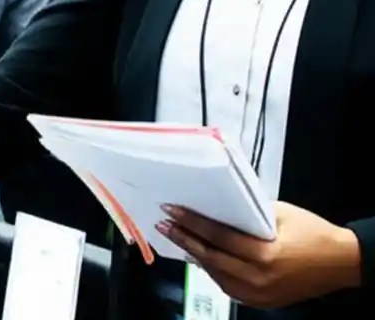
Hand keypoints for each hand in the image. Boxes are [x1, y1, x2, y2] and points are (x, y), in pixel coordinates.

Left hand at [159, 202, 361, 308]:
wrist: (341, 263)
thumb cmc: (314, 234)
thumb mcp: (280, 214)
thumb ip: (247, 214)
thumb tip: (215, 206)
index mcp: (264, 254)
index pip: (217, 237)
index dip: (191, 223)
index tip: (171, 211)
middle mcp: (258, 277)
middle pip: (209, 257)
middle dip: (184, 239)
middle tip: (165, 225)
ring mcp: (258, 293)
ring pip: (214, 274)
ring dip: (195, 255)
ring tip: (179, 238)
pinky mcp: (261, 302)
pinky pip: (227, 285)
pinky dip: (213, 270)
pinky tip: (202, 256)